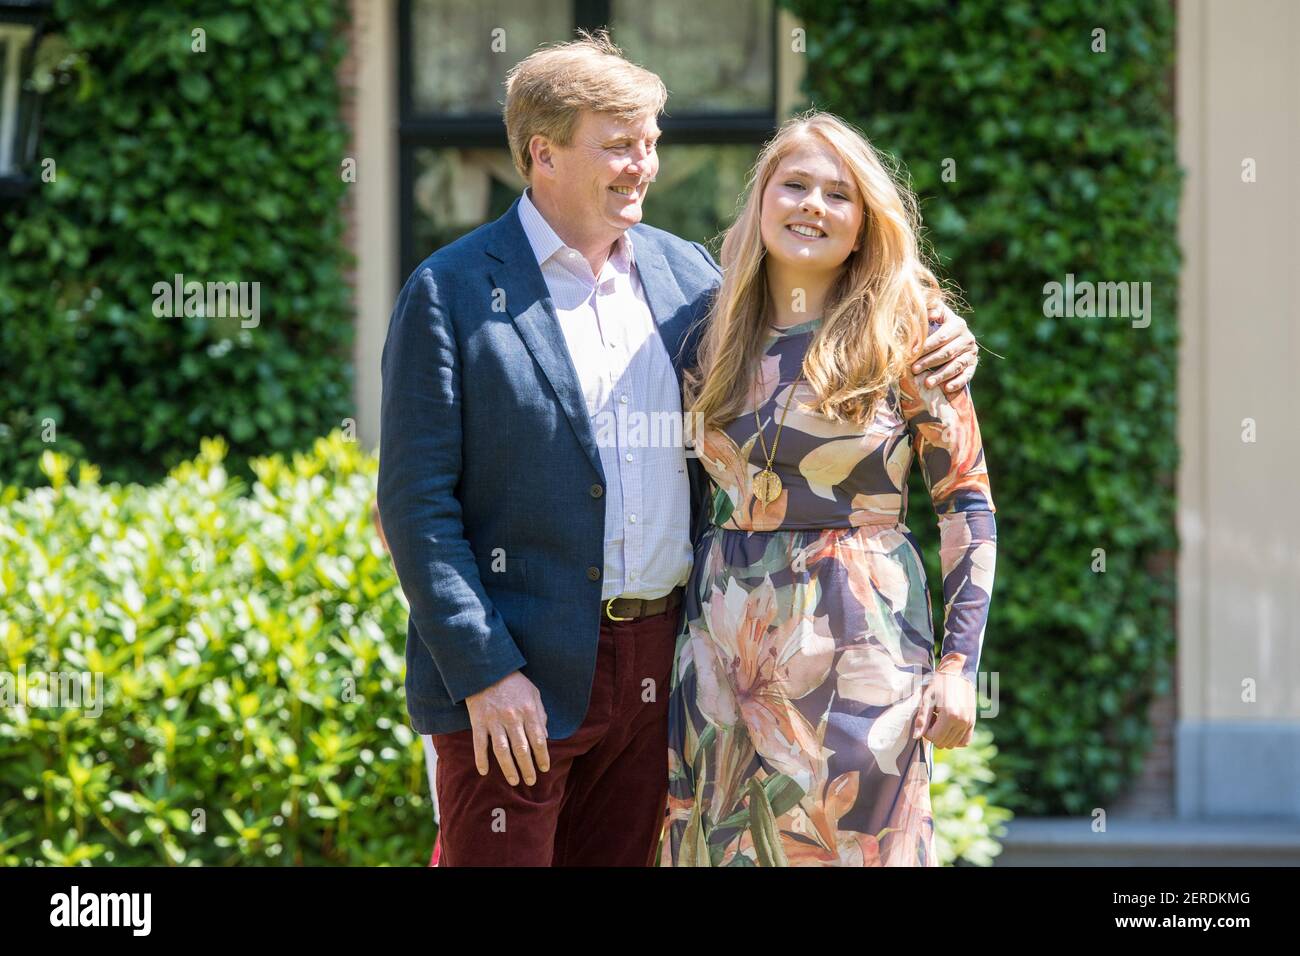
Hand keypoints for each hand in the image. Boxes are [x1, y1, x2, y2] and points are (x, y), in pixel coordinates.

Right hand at [465, 671, 549, 785]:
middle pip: (522, 749)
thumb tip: (545, 737)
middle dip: (528, 768)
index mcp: (528, 711)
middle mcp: (512, 718)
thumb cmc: (514, 682)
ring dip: (509, 768)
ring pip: (502, 751)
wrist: (487, 668)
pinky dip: (481, 759)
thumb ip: (541, 715)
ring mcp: (494, 720)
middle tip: (531, 781)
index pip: (538, 740)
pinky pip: (479, 744)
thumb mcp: (534, 693)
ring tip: (514, 781)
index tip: (544, 768)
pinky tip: (484, 771)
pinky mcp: (478, 721)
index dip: (542, 757)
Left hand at [912, 302, 978, 394]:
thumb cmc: (937, 325)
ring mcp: (971, 353)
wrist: (953, 336)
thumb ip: (930, 309)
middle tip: (914, 370)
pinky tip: (947, 388)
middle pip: (947, 352)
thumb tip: (929, 313)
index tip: (911, 354)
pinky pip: (967, 375)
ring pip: (956, 365)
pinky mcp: (973, 365)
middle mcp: (967, 338)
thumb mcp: (935, 315)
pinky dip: (957, 382)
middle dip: (929, 362)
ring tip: (927, 383)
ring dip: (941, 375)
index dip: (926, 346)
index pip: (941, 337)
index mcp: (958, 324)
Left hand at [913, 671, 975, 748]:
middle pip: (943, 743)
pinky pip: (965, 742)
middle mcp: (962, 721)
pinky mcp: (973, 722)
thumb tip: (916, 737)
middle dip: (935, 734)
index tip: (927, 718)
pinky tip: (950, 726)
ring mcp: (969, 723)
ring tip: (942, 720)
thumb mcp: (927, 699)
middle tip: (934, 718)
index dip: (926, 731)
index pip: (934, 738)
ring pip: (953, 744)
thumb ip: (922, 719)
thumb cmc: (939, 684)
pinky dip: (956, 739)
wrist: (958, 673)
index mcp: (950, 715)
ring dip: (945, 736)